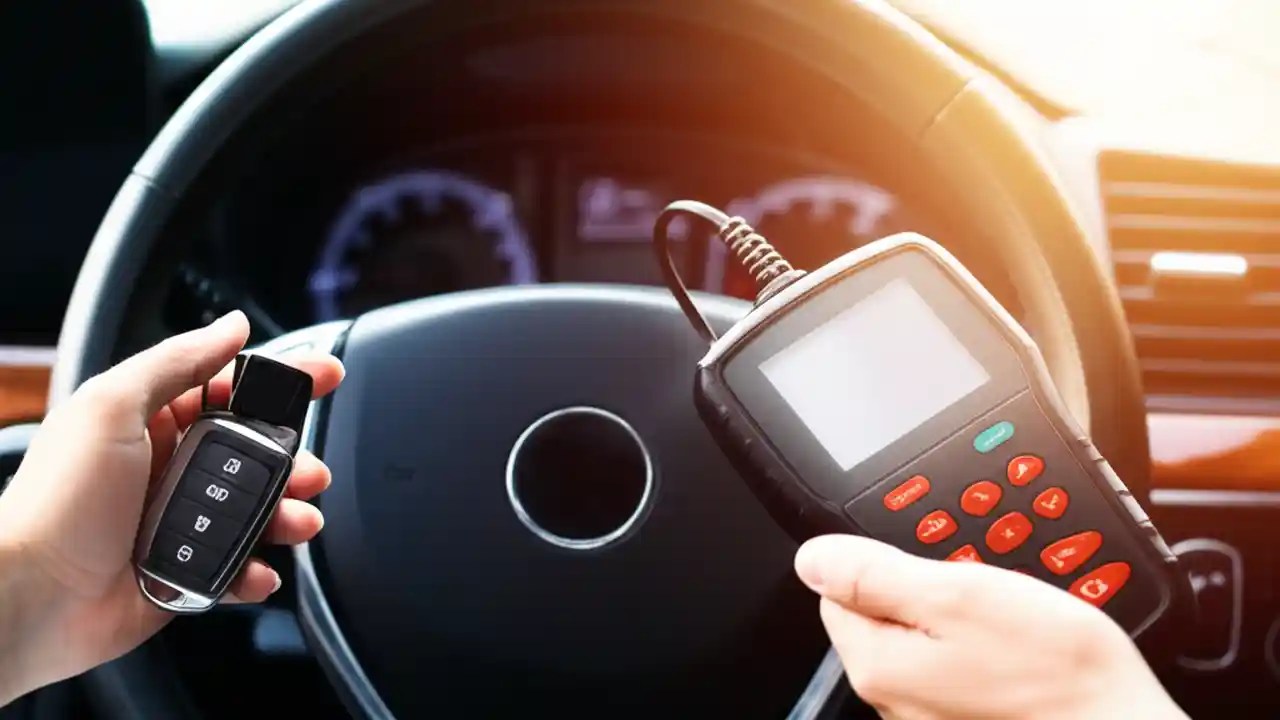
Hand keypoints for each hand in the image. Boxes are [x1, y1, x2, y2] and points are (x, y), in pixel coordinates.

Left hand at [0, 311, 343, 703]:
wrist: (31, 596)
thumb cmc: (58, 500)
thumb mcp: (112, 406)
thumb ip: (177, 361)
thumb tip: (232, 326)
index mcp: (154, 420)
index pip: (231, 388)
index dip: (283, 380)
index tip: (327, 374)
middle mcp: (170, 467)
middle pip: (257, 453)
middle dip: (294, 460)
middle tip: (310, 471)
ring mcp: (179, 522)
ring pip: (257, 510)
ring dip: (287, 515)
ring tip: (297, 521)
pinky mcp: (185, 571)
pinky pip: (239, 566)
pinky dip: (257, 568)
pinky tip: (259, 568)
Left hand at [794, 535, 1186, 719]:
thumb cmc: (1053, 673)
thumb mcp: (958, 595)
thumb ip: (875, 575)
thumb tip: (812, 558)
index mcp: (877, 665)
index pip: (837, 590)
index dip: (883, 563)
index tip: (931, 564)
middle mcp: (893, 700)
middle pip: (880, 616)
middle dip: (924, 590)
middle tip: (979, 590)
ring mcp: (930, 715)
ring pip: (923, 638)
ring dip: (958, 617)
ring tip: (1008, 619)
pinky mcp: (965, 719)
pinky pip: (956, 666)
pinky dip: (982, 649)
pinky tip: (1017, 648)